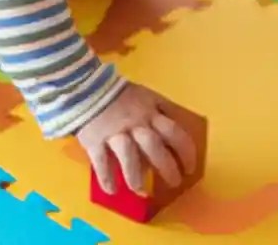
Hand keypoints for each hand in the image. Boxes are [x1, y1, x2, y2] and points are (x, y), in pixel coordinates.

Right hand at [76, 83, 198, 194]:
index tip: (189, 169)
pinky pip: (100, 161)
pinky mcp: (94, 139)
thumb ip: (162, 114)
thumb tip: (174, 140)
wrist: (88, 86)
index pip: (174, 133)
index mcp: (151, 113)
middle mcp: (135, 124)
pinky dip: (106, 178)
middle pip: (154, 147)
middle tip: (174, 183)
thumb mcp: (148, 97)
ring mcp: (114, 132)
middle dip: (167, 168)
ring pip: (128, 156)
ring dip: (136, 177)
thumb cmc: (123, 96)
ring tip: (140, 192)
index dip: (186, 153)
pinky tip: (112, 191)